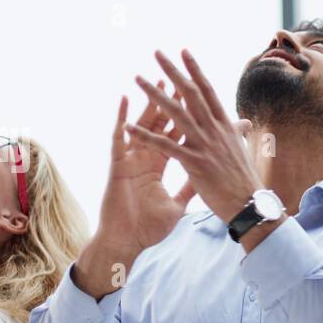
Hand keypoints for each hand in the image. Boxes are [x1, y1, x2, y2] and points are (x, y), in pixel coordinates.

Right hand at [72, 92, 195, 298]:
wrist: (127, 243)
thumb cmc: (147, 227)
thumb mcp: (176, 205)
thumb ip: (188, 188)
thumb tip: (205, 178)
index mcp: (159, 165)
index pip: (176, 136)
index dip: (187, 118)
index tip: (200, 101)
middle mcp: (145, 157)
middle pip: (160, 124)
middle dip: (171, 102)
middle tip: (181, 79)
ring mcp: (131, 159)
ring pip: (142, 125)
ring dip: (149, 103)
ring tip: (156, 80)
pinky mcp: (118, 166)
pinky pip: (119, 139)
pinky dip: (123, 120)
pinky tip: (125, 100)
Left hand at [127, 50, 263, 234]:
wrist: (249, 204)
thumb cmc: (245, 180)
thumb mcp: (241, 151)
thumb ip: (236, 134)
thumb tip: (242, 123)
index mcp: (225, 126)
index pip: (208, 91)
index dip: (195, 70)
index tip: (184, 52)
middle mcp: (215, 130)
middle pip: (190, 94)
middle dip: (172, 72)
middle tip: (156, 53)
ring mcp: (205, 145)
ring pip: (175, 113)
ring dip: (154, 95)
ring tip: (137, 79)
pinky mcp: (194, 163)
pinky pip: (165, 146)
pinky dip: (144, 136)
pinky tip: (128, 127)